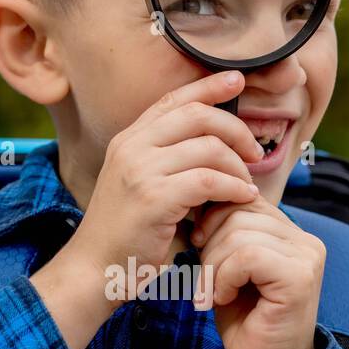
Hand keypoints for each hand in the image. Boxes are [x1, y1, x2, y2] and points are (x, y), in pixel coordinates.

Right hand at [68, 70, 263, 301]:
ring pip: (208, 148)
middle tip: (254, 152)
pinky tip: (242, 198)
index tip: (238, 80)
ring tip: (247, 185)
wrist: (94, 269)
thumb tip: (213, 144)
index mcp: (129, 139)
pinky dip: (234, 187)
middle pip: (197, 115)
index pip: (174, 99)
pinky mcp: (153, 198)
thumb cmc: (125, 234)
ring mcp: (140, 171)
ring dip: (238, 166)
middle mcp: (132, 147)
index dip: (209, 86)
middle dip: (236, 129)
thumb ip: (166, 159)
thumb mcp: (139, 184)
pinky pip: (209, 180)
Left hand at [190, 195, 325, 348]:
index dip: (213, 220)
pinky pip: (247, 256)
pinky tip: (224, 298)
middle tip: (206, 280)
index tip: (199, 247)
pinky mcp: (299, 276)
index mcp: (290, 232)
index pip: (243, 200)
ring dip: (214, 266)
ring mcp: (306, 256)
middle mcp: (304, 239)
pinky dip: (224, 277)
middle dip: (210, 245)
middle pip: (239, 212)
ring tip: (215, 292)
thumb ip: (227, 234)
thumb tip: (201, 199)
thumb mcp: (230, 267)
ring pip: (239, 234)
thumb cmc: (245, 321)